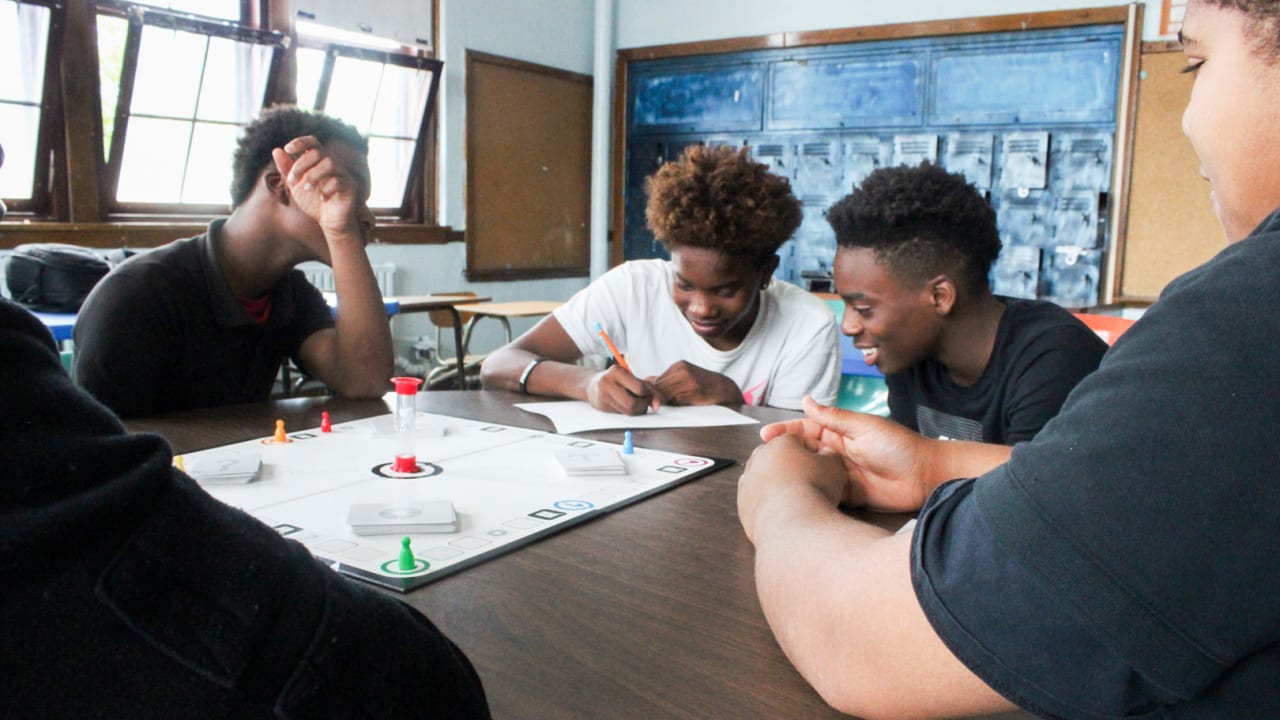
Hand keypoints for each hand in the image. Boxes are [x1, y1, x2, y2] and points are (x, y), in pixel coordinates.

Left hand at [270, 136, 366, 240]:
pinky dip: (327, 189)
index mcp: (318, 161)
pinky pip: (339, 181)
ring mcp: (342, 174)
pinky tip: (322, 199)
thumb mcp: (295, 185)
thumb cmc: (313, 202)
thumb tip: (276, 150)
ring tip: (306, 189)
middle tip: (292, 180)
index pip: (312, 142)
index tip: (287, 149)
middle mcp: (332, 164)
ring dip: (313, 176)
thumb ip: (287, 169)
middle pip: (318, 153)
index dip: (300, 142)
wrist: (329, 221)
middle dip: (301, 164)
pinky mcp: (350, 187)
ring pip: (330, 163)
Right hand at [586, 364, 656, 415]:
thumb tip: (657, 405)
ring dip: (637, 410)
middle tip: (644, 401)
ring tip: (637, 403)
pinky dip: (629, 411)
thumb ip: (649, 388)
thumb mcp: (632, 378)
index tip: (649, 395)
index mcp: (617, 371)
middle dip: (643, 405)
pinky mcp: (602, 406)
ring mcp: (603, 395)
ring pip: (628, 411)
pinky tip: (626, 404)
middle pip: (633, 403)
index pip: (640, 389)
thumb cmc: (617, 380)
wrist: (592, 384)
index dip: (649, 395)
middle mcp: (608, 382)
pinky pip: (622, 414)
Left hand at [651, 360, 741, 405]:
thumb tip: (647, 380)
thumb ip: (667, 380)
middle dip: (656, 398)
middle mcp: (683, 370)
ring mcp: (689, 379)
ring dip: (665, 402)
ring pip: (666, 393)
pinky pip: (677, 400)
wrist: (726, 389)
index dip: (652, 394)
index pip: (656, 381)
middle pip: (659, 387)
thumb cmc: (704, 386)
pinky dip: (675, 405)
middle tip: (657, 407)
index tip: (652, 402)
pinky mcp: (695, 389)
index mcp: (679, 366)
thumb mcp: (686, 378)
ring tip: (670, 406)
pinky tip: (682, 405)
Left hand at [738, 433, 846, 541]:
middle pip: (778, 459)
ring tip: (798, 500)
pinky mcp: (742, 504)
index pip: (798, 441)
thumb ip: (829, 455)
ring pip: (766, 480)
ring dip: (779, 486)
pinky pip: (758, 501)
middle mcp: (758, 458)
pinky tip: (784, 513)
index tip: (823, 466)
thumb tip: (825, 455)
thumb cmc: (814, 489)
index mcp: (779, 443)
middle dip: (793, 468)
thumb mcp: (833, 465)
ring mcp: (747, 481)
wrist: (793, 522)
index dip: (814, 453)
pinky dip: (770, 505)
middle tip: (810, 483)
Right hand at [760, 397, 933, 512]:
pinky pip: (824, 493)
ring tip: (771, 478)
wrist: (924, 476)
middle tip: (762, 459)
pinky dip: (810, 492)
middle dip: (784, 454)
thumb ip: (834, 417)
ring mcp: (841, 474)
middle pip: (805, 452)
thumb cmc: (899, 446)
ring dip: (794, 474)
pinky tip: (794, 496)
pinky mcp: (848, 495)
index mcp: (841, 433)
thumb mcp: (864, 427)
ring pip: (811, 473)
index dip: (786, 431)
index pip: (807, 429)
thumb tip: (807, 400)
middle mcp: (837, 453)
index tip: (766, 436)